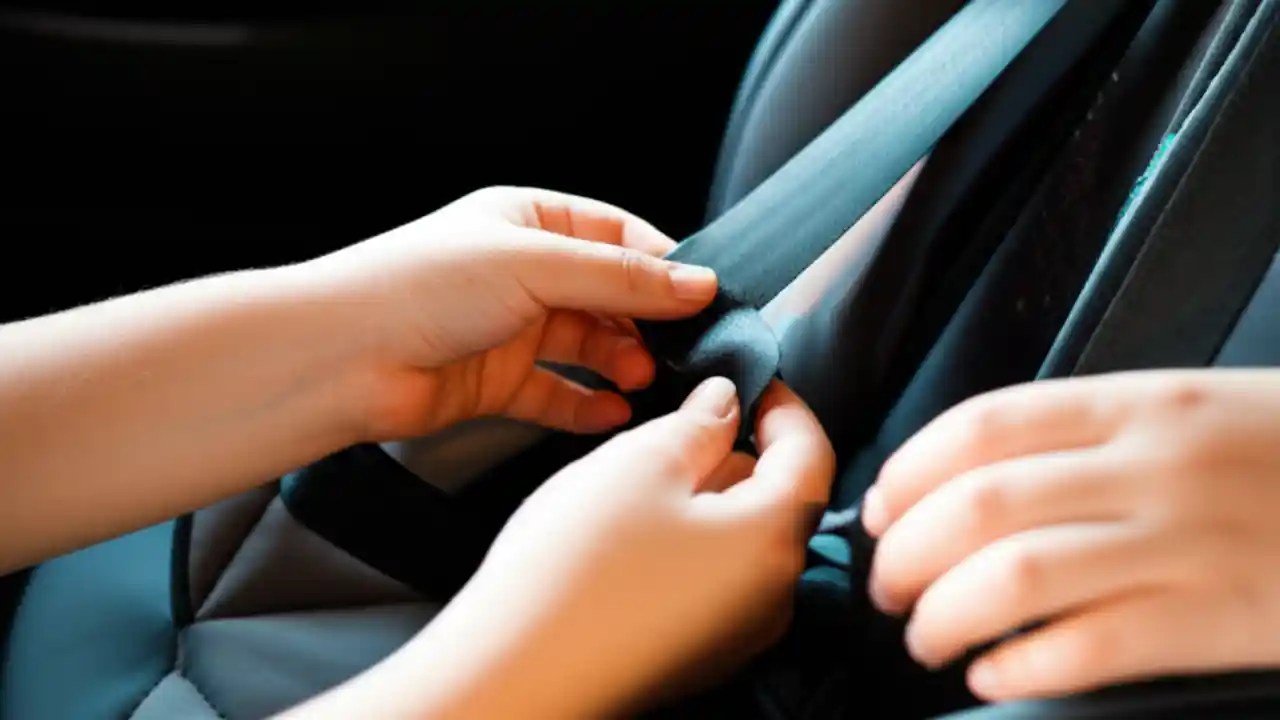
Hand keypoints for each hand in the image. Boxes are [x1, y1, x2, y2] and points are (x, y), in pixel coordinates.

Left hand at [304, 186, 717, 440]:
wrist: (341, 357)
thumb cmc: (417, 288)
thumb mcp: (535, 264)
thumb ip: (621, 278)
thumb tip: (696, 284)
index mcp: (528, 221)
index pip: (617, 236)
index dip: (664, 266)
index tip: (705, 297)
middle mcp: (521, 272)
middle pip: (608, 296)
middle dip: (646, 324)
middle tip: (683, 350)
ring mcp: (509, 328)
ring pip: (587, 347)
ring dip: (621, 364)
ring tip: (645, 382)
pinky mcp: (495, 383)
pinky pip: (556, 393)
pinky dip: (586, 405)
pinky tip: (612, 414)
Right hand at [335, 378, 833, 717]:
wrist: (517, 674)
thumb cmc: (577, 564)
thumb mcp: (639, 464)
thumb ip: (697, 424)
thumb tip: (727, 403)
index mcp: (773, 539)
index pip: (811, 454)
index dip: (784, 407)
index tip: (756, 380)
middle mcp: (773, 595)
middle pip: (778, 500)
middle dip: (738, 455)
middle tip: (682, 426)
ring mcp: (737, 633)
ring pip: (742, 540)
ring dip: (709, 501)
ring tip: (644, 484)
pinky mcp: (698, 656)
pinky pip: (713, 581)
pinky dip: (690, 544)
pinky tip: (632, 538)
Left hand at [862, 369, 1279, 701]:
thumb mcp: (1195, 410)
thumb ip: (1090, 433)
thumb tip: (968, 477)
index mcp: (1141, 402)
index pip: (981, 425)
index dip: (907, 472)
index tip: (876, 509)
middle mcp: (1154, 466)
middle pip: (978, 505)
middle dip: (905, 552)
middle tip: (886, 585)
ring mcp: (1188, 544)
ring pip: (1013, 579)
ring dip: (943, 614)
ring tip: (925, 636)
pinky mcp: (1219, 622)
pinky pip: (1086, 650)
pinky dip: (1018, 667)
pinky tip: (993, 675)